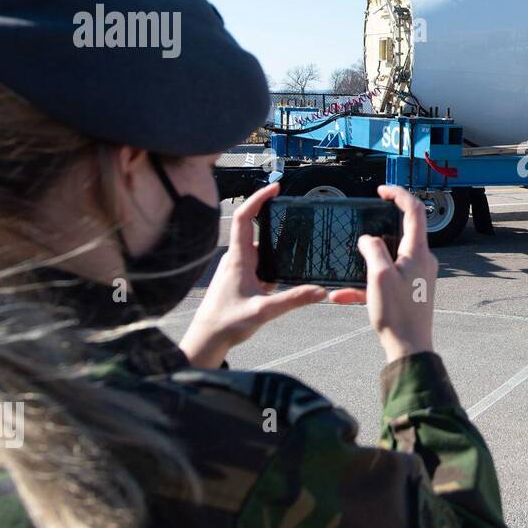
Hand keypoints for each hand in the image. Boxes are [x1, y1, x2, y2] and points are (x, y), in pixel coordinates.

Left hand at [179, 183, 335, 368]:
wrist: (207, 339)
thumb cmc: (227, 323)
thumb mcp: (264, 311)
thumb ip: (293, 300)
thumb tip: (320, 291)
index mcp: (238, 258)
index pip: (244, 218)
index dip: (258, 199)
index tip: (275, 188)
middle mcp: (235, 259)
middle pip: (252, 228)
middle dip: (271, 217)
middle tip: (292, 211)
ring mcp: (236, 269)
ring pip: (256, 247)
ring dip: (272, 242)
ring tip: (294, 240)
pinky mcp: (239, 280)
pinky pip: (257, 262)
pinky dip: (270, 260)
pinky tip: (284, 271)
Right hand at [346, 185, 437, 361]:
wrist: (409, 348)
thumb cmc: (397, 314)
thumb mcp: (379, 276)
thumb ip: (373, 250)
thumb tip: (368, 239)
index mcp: (418, 252)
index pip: (414, 211)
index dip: (398, 195)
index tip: (381, 190)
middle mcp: (422, 261)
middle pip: (402, 233)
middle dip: (378, 232)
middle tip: (360, 231)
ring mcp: (418, 276)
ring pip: (389, 259)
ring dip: (366, 265)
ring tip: (344, 281)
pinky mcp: (411, 290)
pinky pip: (386, 279)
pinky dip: (366, 285)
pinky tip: (343, 297)